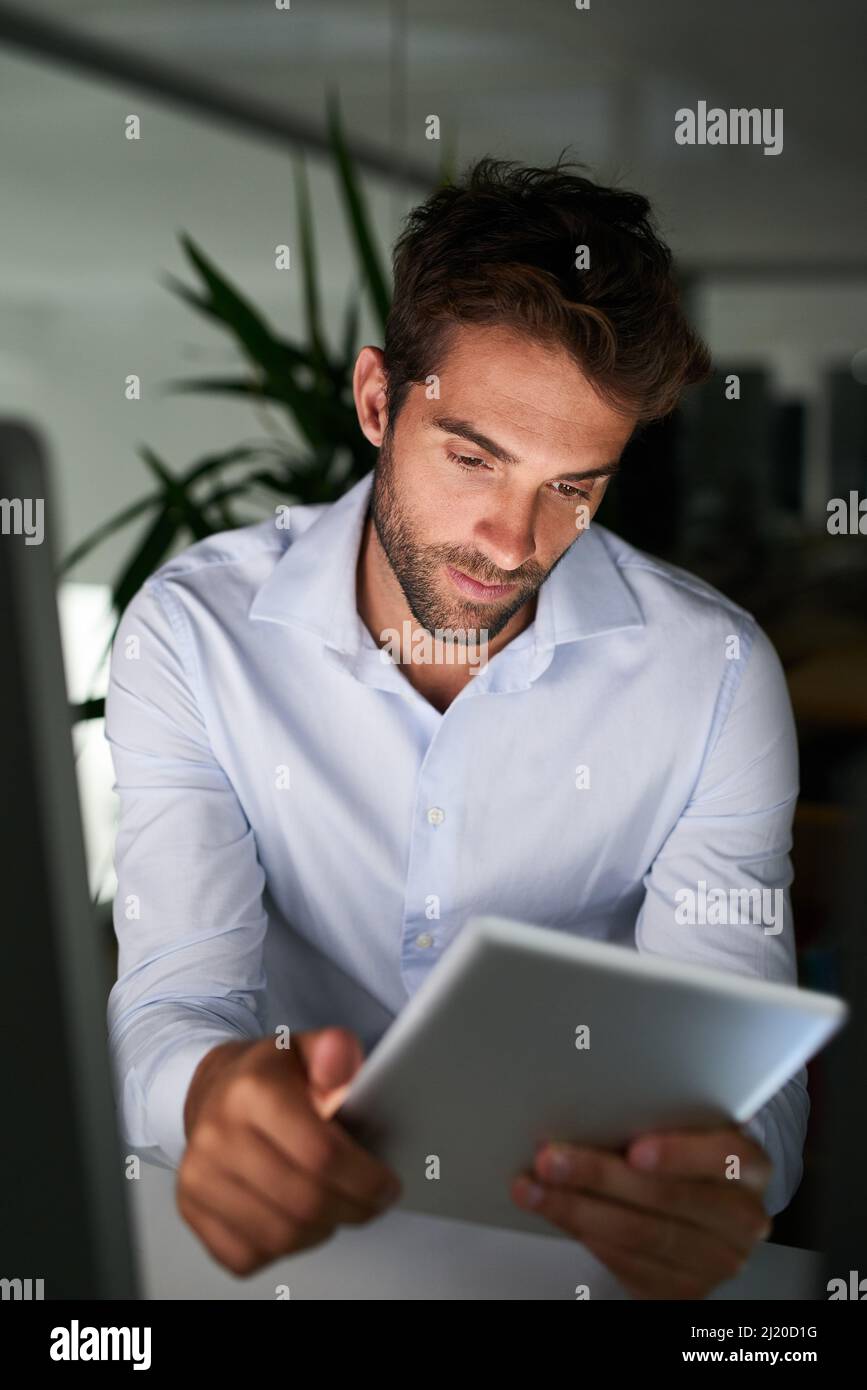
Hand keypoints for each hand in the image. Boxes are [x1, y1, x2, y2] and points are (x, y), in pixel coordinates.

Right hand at [177, 1028, 401, 1275]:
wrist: (214, 1090)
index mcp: (251, 1090)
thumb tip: (341, 1064)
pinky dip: (282, 1249)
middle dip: (353, 1209)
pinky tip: (295, 1220)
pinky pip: (247, 1255)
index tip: (387, 1185)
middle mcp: (217, 1134)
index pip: (321, 1153)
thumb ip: (334, 1052)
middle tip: (372, 1203)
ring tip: (336, 1208)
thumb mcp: (307, 1048)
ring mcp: (198, 1176)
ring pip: (280, 1236)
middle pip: (305, 1201)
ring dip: (321, 1230)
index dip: (365, 1178)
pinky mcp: (191, 1209)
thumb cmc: (270, 1076)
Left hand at [510, 1126, 772, 1298]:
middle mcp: (741, 1219)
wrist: (707, 1209)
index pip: (724, 1156)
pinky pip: (627, 1263)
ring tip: (534, 1188)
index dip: (679, 1154)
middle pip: (666, 1199)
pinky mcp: (682, 1289)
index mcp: (750, 1166)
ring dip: (576, 1210)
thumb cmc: (689, 1154)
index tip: (634, 1149)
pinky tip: (558, 1214)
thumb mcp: (690, 1127)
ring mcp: (715, 1260)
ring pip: (638, 1234)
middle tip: (550, 1158)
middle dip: (599, 1177)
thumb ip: (659, 1117)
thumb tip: (591, 1103)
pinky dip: (586, 1235)